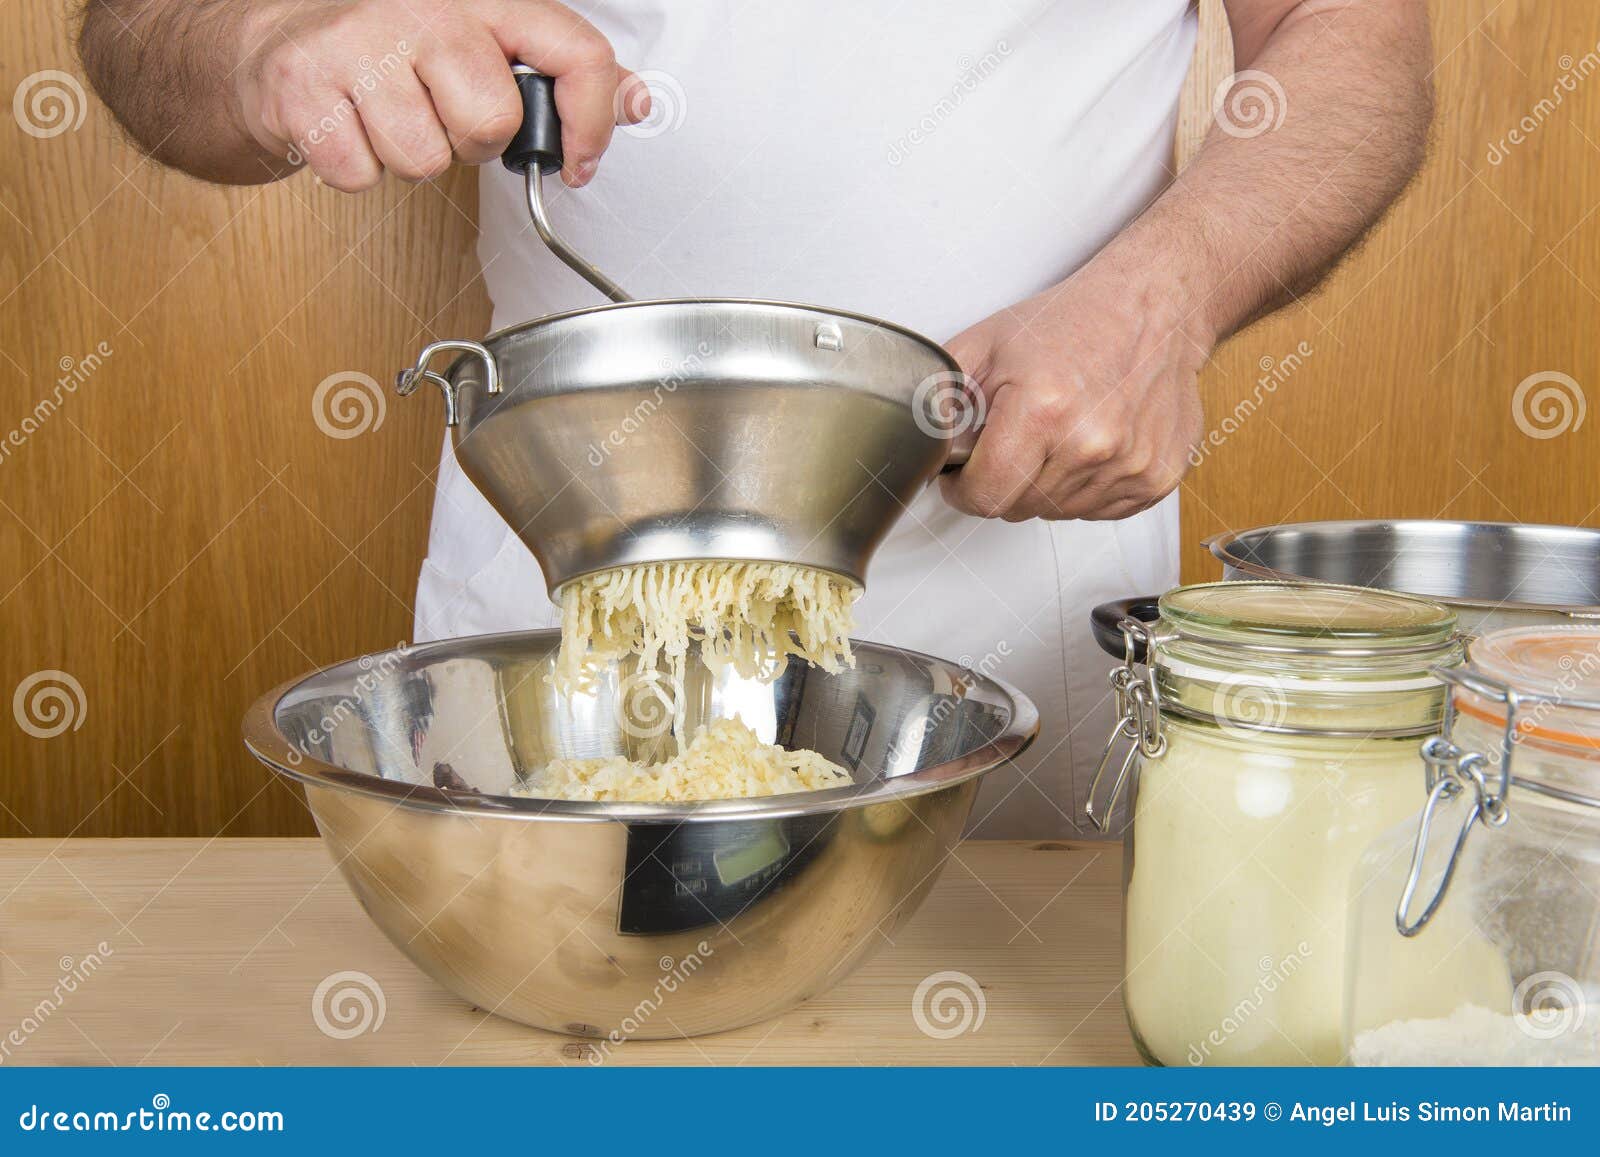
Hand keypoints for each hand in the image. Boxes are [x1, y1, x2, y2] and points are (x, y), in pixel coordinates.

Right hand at [234, 0, 648, 190]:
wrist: (275, 45)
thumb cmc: (389, 51)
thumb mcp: (481, 44)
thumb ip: (559, 72)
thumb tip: (635, 102)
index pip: (574, 51)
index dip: (590, 122)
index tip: (580, 162)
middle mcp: (422, 8)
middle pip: (492, 123)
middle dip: (470, 141)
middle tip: (438, 114)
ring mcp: (359, 44)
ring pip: (427, 160)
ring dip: (411, 159)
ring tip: (388, 119)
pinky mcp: (306, 89)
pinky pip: (363, 176)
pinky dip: (356, 170)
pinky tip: (347, 129)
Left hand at [940, 242, 1210, 521]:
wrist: (1154, 308)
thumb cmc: (1072, 322)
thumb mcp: (986, 344)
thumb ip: (938, 396)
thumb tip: (912, 443)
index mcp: (1043, 411)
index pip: (984, 497)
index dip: (963, 490)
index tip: (962, 475)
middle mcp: (1091, 443)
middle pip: (1019, 508)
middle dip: (1004, 482)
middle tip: (1015, 438)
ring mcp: (1129, 465)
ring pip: (1057, 512)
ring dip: (1046, 485)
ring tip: (1056, 433)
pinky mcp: (1156, 479)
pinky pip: (1098, 511)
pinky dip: (1085, 487)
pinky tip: (1088, 444)